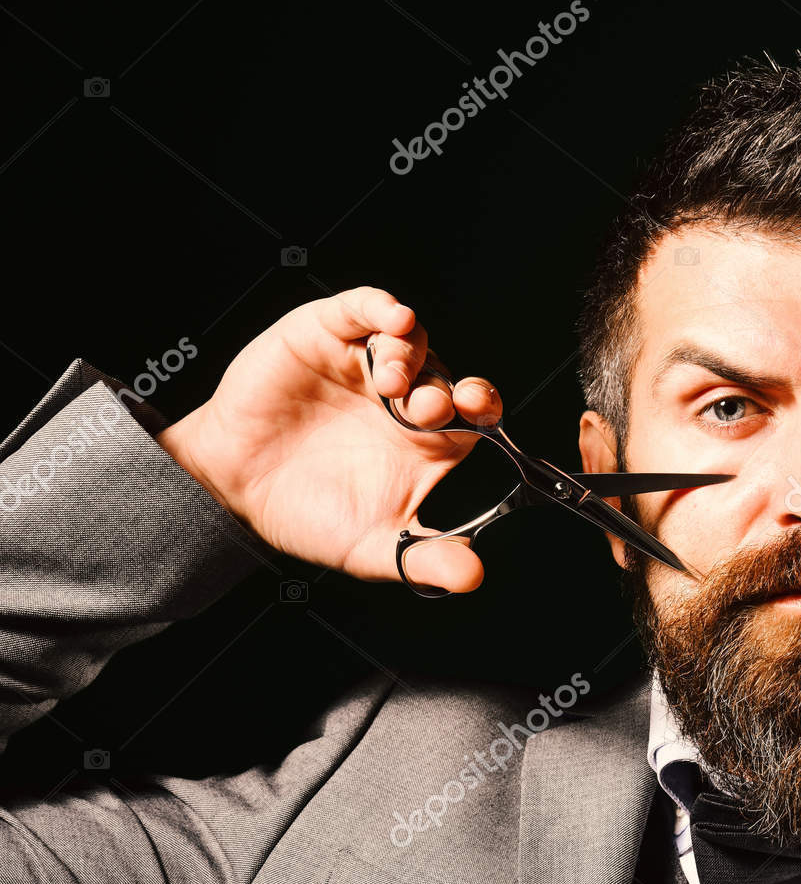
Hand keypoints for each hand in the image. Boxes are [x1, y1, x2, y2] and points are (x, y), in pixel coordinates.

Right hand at [158, 286, 501, 591]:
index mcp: (429, 439)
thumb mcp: (373, 547)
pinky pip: (361, 308)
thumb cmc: (308, 513)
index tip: (481, 413)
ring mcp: (367, 362)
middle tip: (428, 409)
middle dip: (445, 387)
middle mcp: (405, 397)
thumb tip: (472, 577)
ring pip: (409, 341)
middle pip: (447, 375)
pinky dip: (380, 306)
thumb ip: (423, 560)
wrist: (232, 492)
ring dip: (409, 356)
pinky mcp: (326, 334)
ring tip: (390, 384)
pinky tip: (393, 317)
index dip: (484, 406)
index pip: (475, 413)